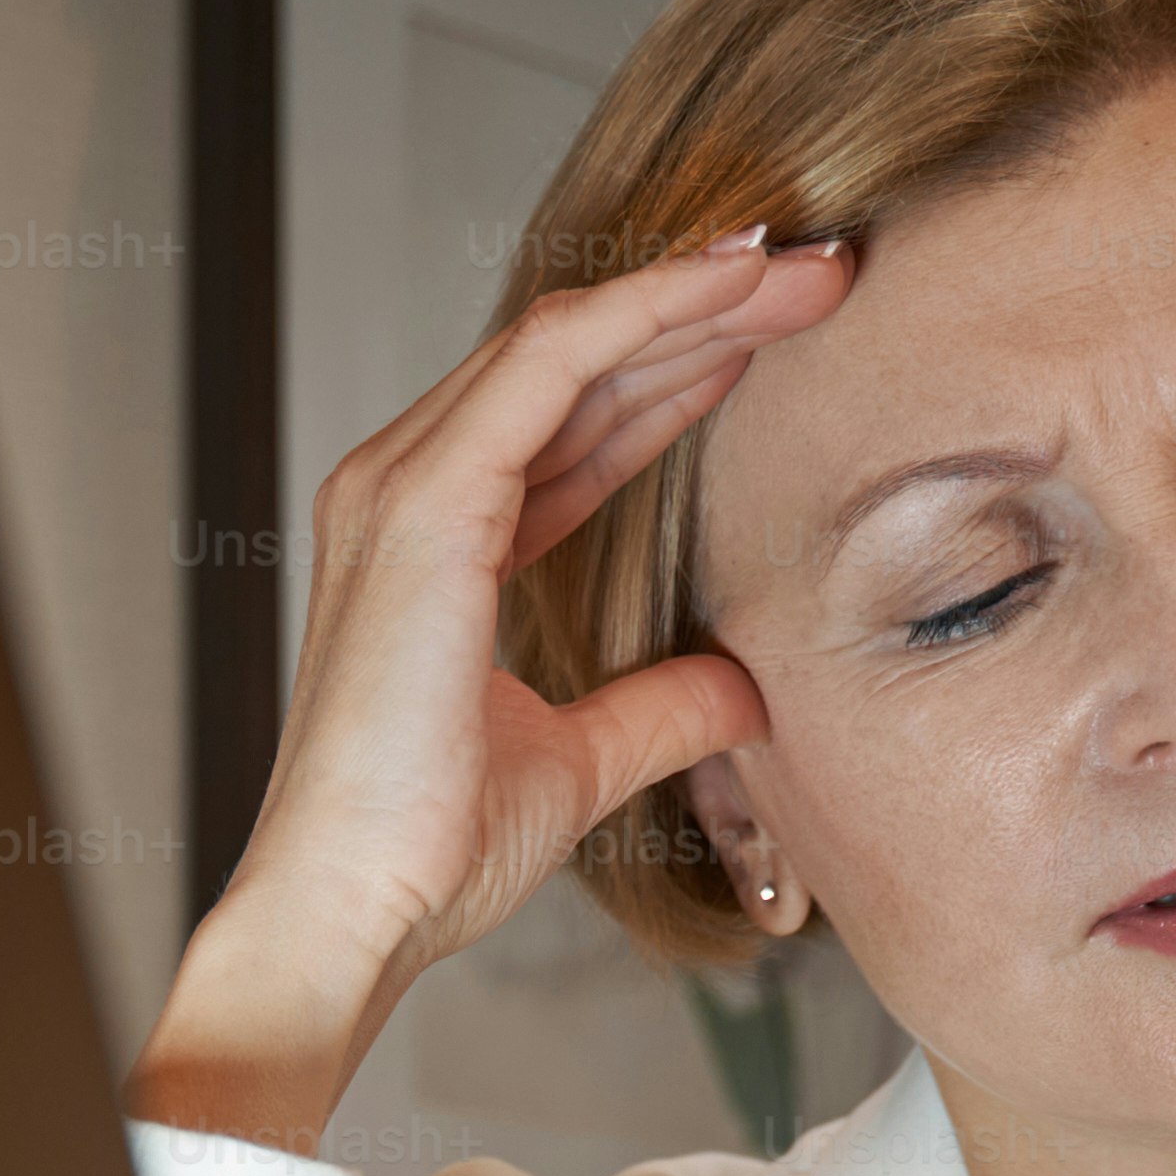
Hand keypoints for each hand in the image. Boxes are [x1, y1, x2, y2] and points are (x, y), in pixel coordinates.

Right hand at [129, 228, 856, 1155]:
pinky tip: (735, 281)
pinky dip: (647, 311)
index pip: (566, 420)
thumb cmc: (426, 850)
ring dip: (693, 293)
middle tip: (823, 275)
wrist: (353, 911)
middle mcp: (404, 488)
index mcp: (432, 537)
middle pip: (573, 361)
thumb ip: (660, 710)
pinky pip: (552, 365)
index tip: (778, 339)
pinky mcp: (427, 503)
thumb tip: (746, 690)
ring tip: (806, 265)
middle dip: (702, 310)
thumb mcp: (578, 764)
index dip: (674, 370)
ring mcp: (404, 486)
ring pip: (568, 341)